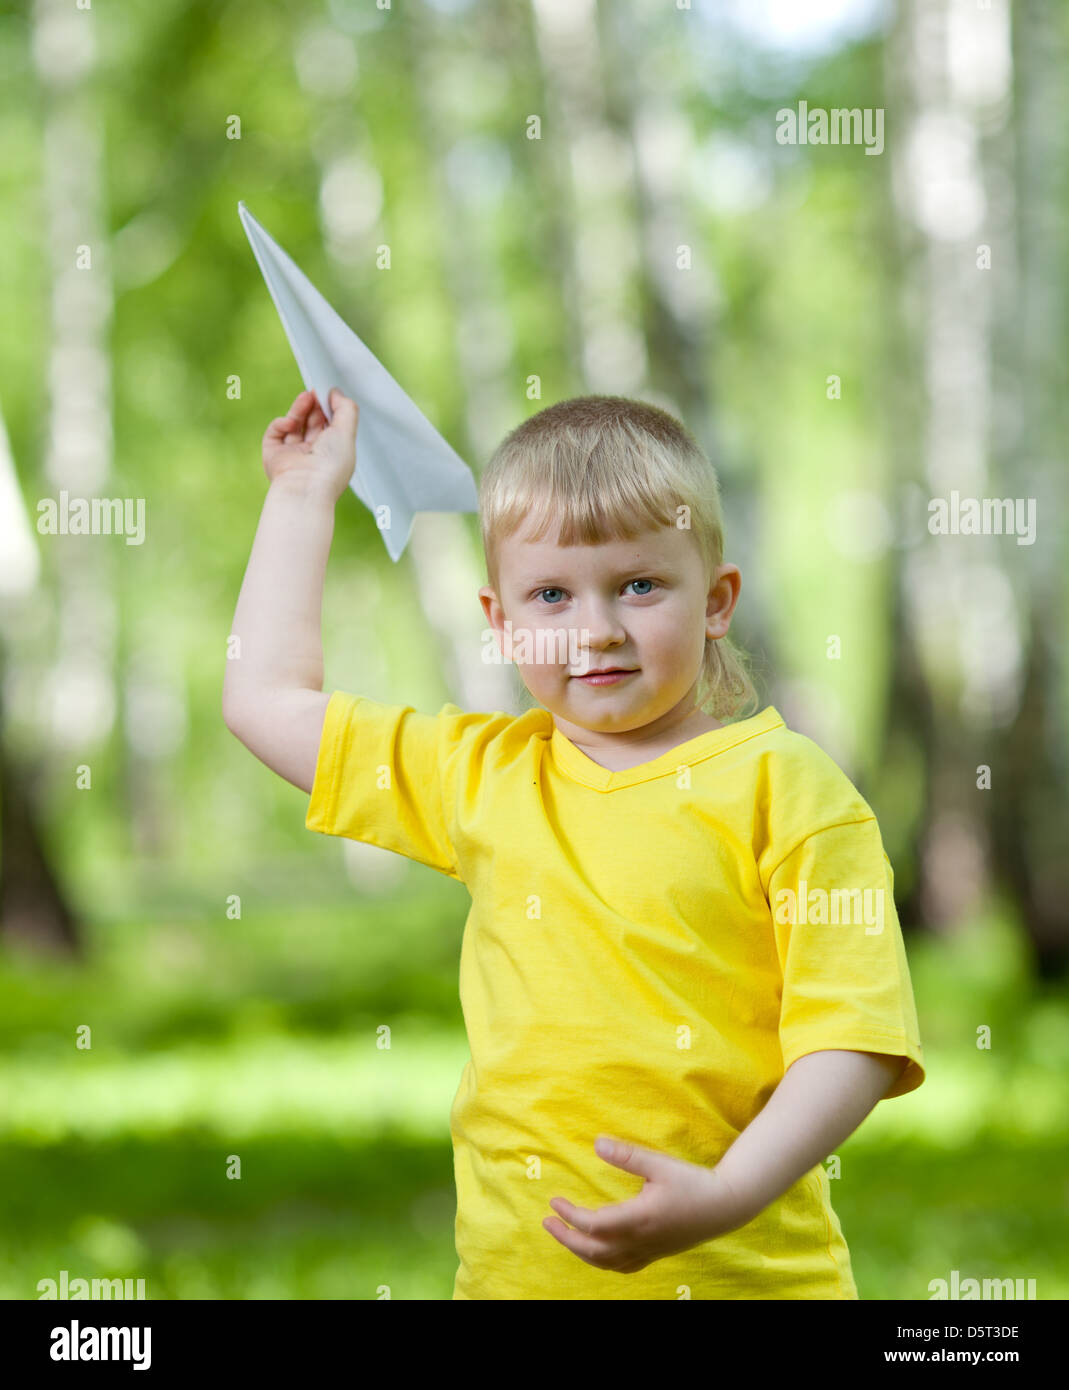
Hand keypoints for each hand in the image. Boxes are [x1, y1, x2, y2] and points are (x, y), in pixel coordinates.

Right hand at [262, 387, 358, 499]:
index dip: (329, 408)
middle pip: (313, 422)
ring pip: (294, 424)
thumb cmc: (330, 466)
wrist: (305, 488)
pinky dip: (282, 423)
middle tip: (315, 391)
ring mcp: (293, 454)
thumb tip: (336, 392)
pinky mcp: (274, 453)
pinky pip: (275, 431)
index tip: (329, 393)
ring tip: (306, 397)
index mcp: (333, 454)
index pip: (331, 426)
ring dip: (300, 408)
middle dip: (314, 405)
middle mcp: (313, 455)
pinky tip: (289, 423)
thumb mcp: (347, 432)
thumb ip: (346, 409)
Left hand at [541, 1135, 750, 1273]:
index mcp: (638, 1220)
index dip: (569, 1216)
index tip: (554, 1201)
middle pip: (593, 1251)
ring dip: (582, 1252)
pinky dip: (605, 1262)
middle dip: (566, 1239)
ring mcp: (649, 1250)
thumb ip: (627, 1155)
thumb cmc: (693, 1182)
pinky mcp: (658, 1252)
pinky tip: (600, 1253)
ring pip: (607, 1263)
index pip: (592, 1226)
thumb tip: (596, 1143)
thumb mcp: (659, 1164)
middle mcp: (640, 1241)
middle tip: (547, 1223)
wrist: (727, 1205)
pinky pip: (624, 1266)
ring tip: (566, 1237)